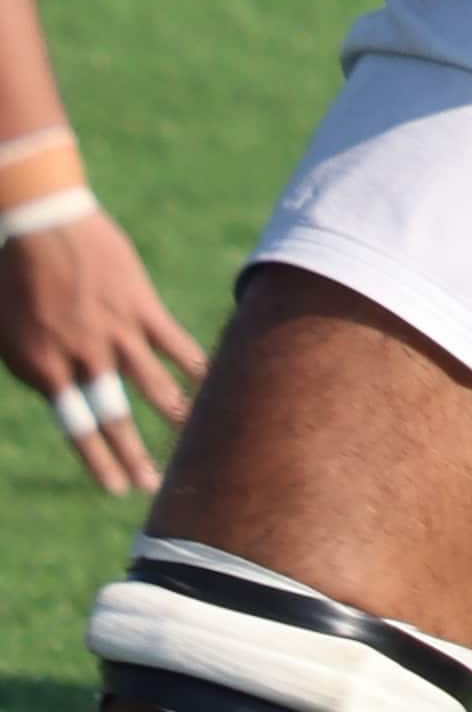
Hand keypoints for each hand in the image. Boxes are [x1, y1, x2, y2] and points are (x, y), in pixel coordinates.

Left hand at [0, 202, 206, 501]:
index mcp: (44, 369)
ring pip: (153, 387)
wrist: (37, 222)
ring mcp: (115, 333)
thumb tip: (56, 392)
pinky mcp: (140, 307)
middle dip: (134, 456)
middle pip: (116, 418)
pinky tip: (210, 383)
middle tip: (152, 487)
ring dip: (175, 418)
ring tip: (192, 440)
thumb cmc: (10, 274)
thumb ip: (33, 366)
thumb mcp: (6, 333)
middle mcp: (82, 359)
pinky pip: (174, 344)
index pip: (78, 428)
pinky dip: (194, 366)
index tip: (118, 489)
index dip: (100, 461)